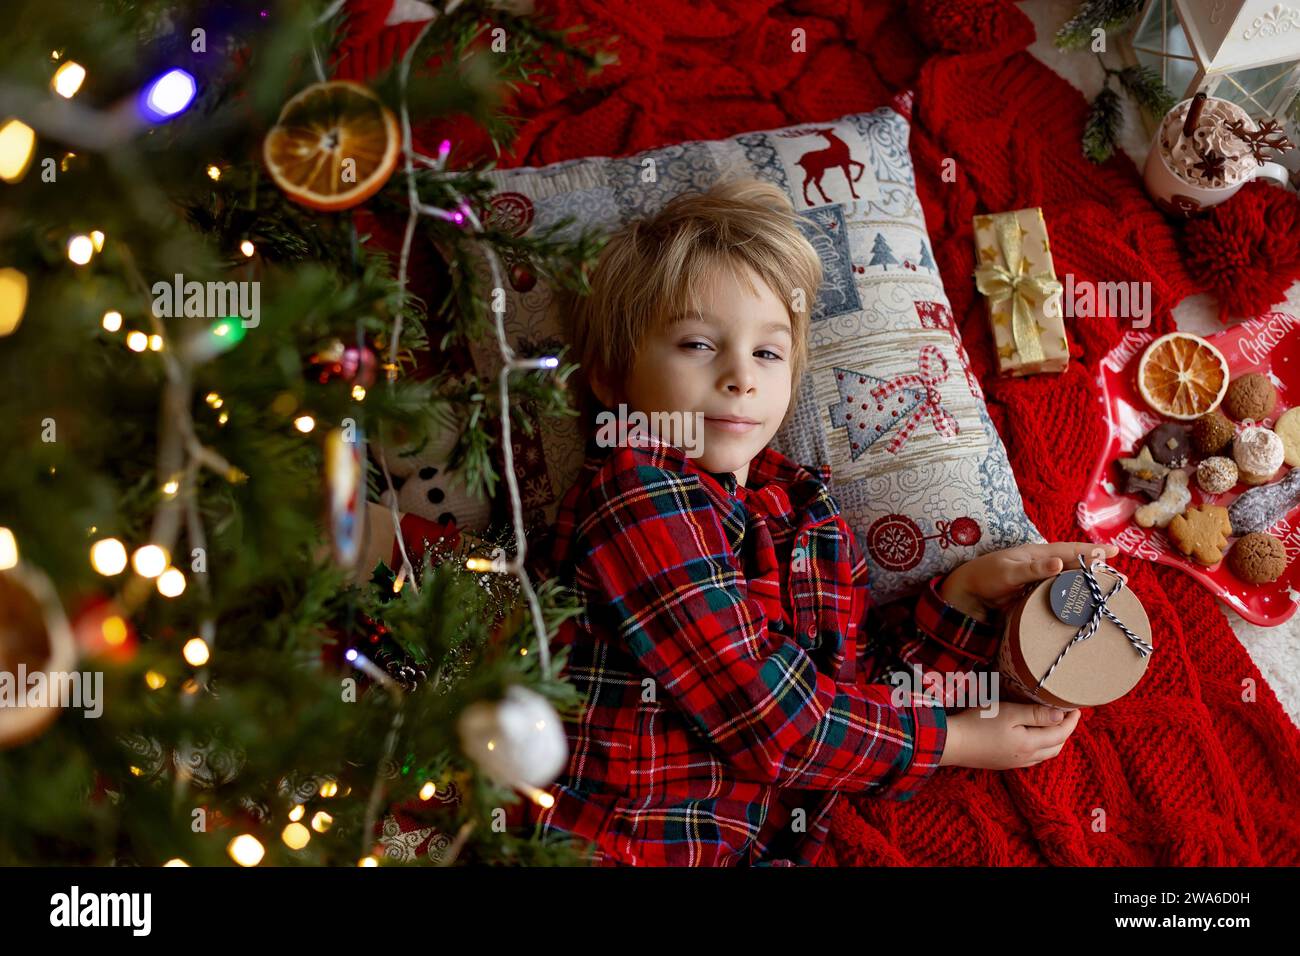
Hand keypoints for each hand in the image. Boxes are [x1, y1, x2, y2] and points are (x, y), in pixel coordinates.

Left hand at [938, 541, 1119, 622]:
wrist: (968, 594)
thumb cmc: (985, 577)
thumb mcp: (1008, 572)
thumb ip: (1032, 569)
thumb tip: (1058, 562)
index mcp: (1037, 554)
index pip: (1070, 550)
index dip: (1092, 551)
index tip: (1114, 552)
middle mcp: (1042, 566)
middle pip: (1076, 566)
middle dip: (1098, 572)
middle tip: (1122, 581)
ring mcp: (1040, 581)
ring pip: (1070, 582)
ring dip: (1089, 587)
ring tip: (1110, 595)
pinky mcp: (1036, 597)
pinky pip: (1060, 596)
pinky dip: (1074, 599)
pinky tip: (1085, 608)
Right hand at [940, 703, 1081, 769]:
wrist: (952, 743)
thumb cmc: (979, 723)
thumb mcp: (1008, 712)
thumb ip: (1036, 714)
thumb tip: (1061, 716)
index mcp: (1030, 744)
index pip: (1061, 733)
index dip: (1072, 721)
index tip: (1076, 708)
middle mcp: (1027, 757)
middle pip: (1056, 747)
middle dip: (1065, 732)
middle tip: (1067, 715)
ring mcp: (1015, 762)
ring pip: (1045, 754)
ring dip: (1054, 741)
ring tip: (1053, 725)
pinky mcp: (1004, 763)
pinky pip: (1032, 758)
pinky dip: (1041, 747)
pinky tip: (1033, 738)